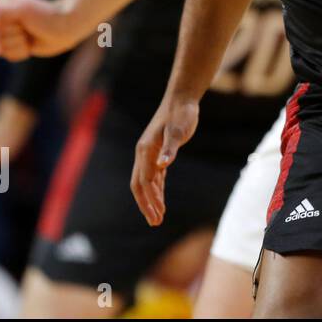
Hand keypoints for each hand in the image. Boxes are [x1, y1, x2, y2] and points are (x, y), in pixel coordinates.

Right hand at [0, 0, 82, 60]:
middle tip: (29, 27)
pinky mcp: (17, 44)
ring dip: (18, 45)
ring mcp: (9, 31)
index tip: (24, 18)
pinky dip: (20, 53)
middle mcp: (2, 17)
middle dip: (15, 36)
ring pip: (0, 49)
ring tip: (30, 36)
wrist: (67, 25)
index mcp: (1, 4)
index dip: (9, 26)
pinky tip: (30, 45)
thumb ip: (0, 14)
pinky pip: (8, 56)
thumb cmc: (46, 15)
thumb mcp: (22, 10)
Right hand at [130, 98, 198, 226]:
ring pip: (147, 182)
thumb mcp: (179, 130)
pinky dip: (158, 189)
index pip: (144, 182)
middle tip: (155, 222)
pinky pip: (155, 176)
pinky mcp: (159, 152)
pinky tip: (161, 199)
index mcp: (145, 151)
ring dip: (152, 199)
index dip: (149, 200)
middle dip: (146, 205)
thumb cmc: (181, 114)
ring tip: (159, 216)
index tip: (157, 216)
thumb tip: (163, 165)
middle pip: (140, 186)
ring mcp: (150, 153)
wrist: (182, 99)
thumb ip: (170, 148)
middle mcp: (144, 154)